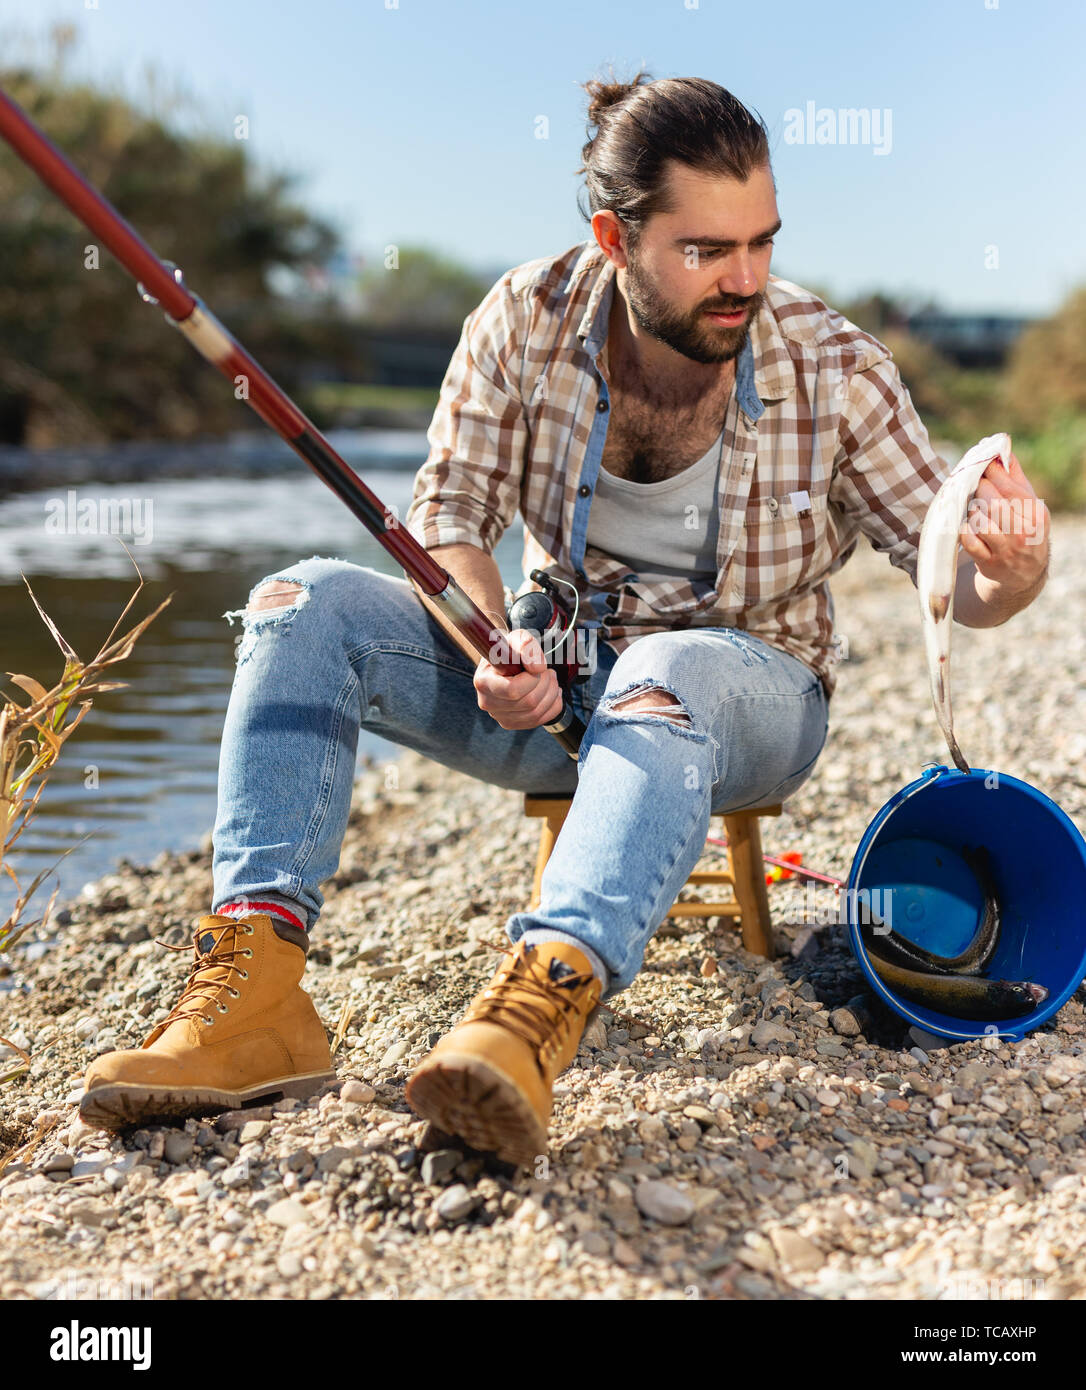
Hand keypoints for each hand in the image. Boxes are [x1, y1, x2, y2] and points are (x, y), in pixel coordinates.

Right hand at [473, 626, 564, 729]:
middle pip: (528, 703)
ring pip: (536, 713)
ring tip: (550, 678)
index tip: (537, 667)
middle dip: (545, 684)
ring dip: (551, 693)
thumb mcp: (517, 637)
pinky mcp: (511, 723)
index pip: (513, 690)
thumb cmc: (510, 649)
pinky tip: (550, 692)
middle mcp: (487, 702)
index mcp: (483, 682)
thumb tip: (536, 668)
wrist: (507, 661)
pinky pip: (540, 721)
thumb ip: (526, 645)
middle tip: (547, 670)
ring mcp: (499, 716)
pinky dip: (552, 705)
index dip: (532, 679)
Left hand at [959, 451, 1049, 595]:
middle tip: (974, 486)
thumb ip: (1016, 479)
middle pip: (992, 502)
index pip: (1010, 488)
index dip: (992, 473)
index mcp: (1036, 515)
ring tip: (974, 507)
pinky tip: (967, 526)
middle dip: (979, 490)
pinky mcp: (988, 562)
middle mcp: (1023, 532)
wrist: (1024, 574)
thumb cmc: (1024, 530)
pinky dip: (963, 529)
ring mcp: (1005, 549)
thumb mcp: (1029, 505)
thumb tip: (1003, 450)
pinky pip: (968, 540)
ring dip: (971, 510)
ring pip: (979, 520)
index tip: (983, 464)